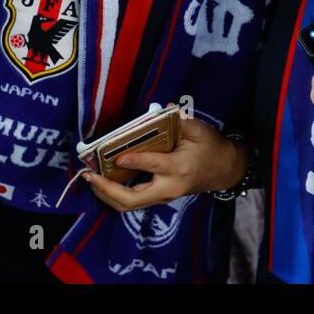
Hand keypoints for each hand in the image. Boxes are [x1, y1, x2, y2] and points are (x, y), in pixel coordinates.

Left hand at [82, 117, 245, 212]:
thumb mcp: (200, 130)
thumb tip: (162, 108)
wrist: (224, 170)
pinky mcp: (158, 197)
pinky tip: (101, 182)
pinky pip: (132, 202)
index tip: (116, 156)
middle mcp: (168, 187)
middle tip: (90, 176)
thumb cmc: (211, 147)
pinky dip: (114, 194)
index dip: (134, 161)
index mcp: (179, 167)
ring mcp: (163, 196)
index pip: (154, 166)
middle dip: (108, 190)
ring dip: (106, 195)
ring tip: (89, 179)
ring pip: (129, 205)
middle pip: (133, 198)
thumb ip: (180, 120)